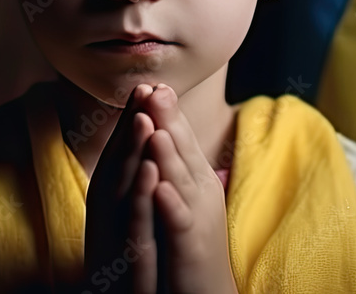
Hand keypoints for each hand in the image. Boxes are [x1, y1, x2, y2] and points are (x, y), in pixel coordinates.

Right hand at [84, 84, 158, 292]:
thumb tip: (143, 158)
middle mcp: (108, 212)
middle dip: (132, 123)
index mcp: (111, 201)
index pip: (124, 153)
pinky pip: (134, 220)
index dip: (133, 120)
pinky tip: (151, 169)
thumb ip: (131, 188)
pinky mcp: (125, 255)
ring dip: (133, 149)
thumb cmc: (125, 262)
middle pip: (120, 160)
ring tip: (145, 116)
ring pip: (124, 186)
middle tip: (143, 86)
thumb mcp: (127, 220)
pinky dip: (140, 194)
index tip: (144, 86)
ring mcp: (114, 232)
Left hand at [132, 84, 238, 293]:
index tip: (151, 82)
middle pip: (183, 149)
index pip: (180, 137)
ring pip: (181, 180)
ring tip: (155, 127)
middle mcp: (201, 191)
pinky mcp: (191, 245)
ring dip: (169, 153)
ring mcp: (198, 216)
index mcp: (196, 177)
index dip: (167, 111)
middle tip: (155, 88)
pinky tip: (158, 186)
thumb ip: (175, 165)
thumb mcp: (182, 197)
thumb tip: (163, 132)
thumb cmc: (189, 243)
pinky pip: (179, 221)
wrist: (204, 291)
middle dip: (169, 119)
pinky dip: (170, 203)